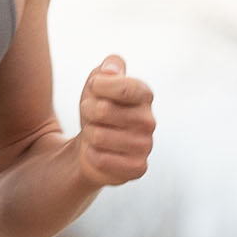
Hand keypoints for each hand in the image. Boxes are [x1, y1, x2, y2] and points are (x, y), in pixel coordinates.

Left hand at [78, 55, 154, 187]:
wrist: (92, 145)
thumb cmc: (97, 110)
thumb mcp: (99, 83)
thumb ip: (109, 68)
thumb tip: (110, 69)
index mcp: (145, 96)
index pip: (125, 87)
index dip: (100, 86)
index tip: (94, 87)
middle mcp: (149, 121)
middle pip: (104, 110)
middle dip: (87, 111)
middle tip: (91, 115)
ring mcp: (145, 146)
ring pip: (98, 136)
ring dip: (88, 135)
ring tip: (95, 134)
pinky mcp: (137, 168)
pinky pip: (101, 159)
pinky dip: (91, 155)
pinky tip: (97, 152)